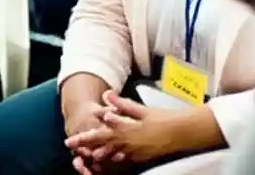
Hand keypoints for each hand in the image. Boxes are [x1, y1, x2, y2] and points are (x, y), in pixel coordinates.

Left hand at [65, 90, 180, 166]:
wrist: (183, 132)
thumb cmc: (163, 118)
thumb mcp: (141, 109)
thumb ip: (121, 104)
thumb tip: (106, 94)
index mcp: (126, 129)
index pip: (100, 134)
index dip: (84, 137)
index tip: (71, 139)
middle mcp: (128, 143)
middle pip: (102, 146)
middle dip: (86, 147)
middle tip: (71, 147)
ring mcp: (134, 152)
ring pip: (111, 156)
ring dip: (98, 155)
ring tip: (85, 156)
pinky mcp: (141, 157)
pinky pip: (123, 160)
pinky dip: (113, 160)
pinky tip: (107, 160)